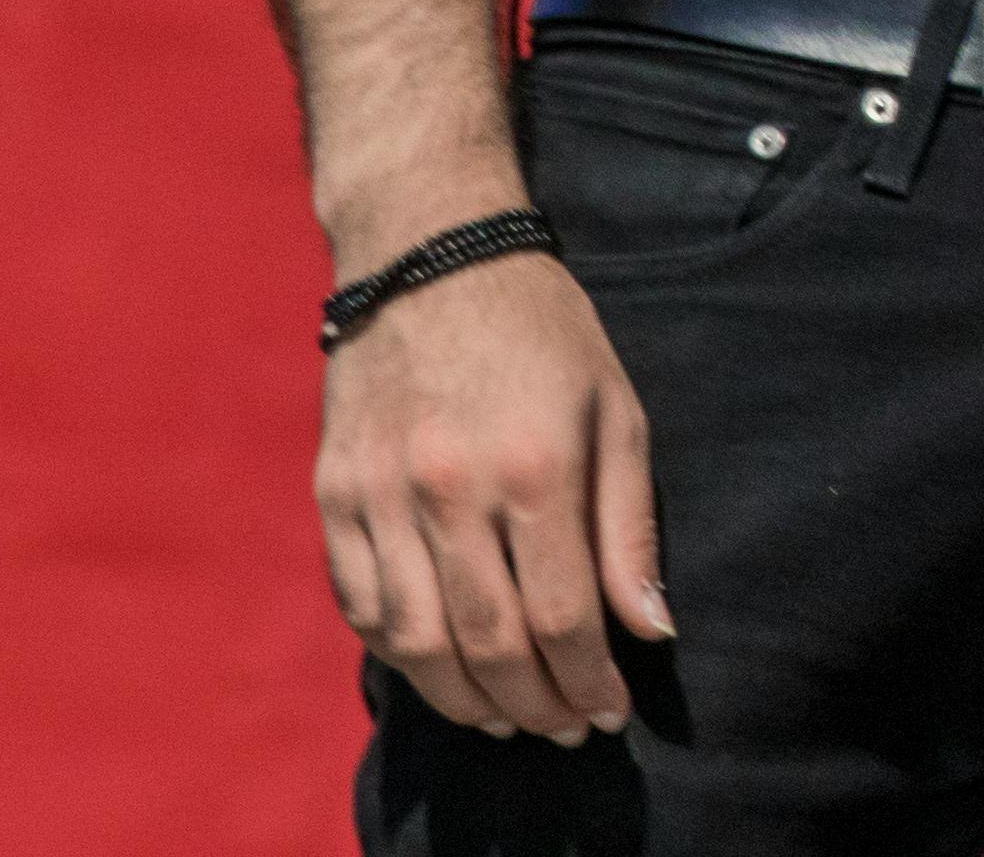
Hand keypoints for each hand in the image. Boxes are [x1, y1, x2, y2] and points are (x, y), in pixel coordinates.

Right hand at [316, 248, 667, 743]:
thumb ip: (630, 527)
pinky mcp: (333, 493)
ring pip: (415, 643)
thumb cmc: (542, 331)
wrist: (429, 253)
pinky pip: (362, 606)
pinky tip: (440, 666)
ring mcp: (379, 493)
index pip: (562, 617)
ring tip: (506, 717)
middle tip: (563, 728)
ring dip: (463, 700)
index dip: (589, 681)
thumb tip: (650, 629)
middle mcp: (448, 487)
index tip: (609, 710)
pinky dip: (400, 654)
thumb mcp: (616, 410)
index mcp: (534, 465)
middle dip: (533, 705)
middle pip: (487, 644)